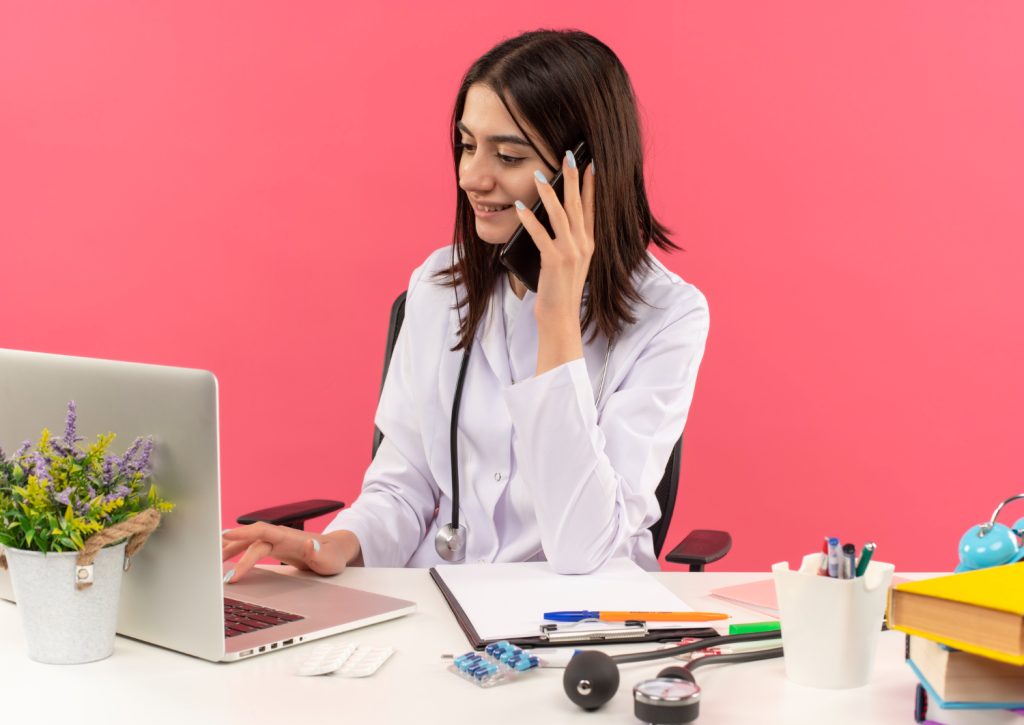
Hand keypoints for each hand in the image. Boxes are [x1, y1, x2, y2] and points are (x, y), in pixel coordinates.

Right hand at [221, 523, 358, 582]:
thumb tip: (309, 544)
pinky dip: (236, 552)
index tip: (226, 536)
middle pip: (250, 538)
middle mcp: (279, 536)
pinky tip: (223, 559)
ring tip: (210, 560)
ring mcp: (275, 541)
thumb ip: (320, 553)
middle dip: (230, 547)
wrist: (334, 551)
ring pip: (247, 542)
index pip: (263, 531)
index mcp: (290, 536)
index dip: (244, 532)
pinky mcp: (273, 547)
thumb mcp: (330, 559)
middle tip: (211, 560)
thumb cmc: (332, 556)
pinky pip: (250, 547)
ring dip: (229, 549)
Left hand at [513, 152, 596, 374]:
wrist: (561, 317)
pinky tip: (520, 206)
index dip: (591, 185)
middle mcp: (583, 245)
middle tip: (568, 155)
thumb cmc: (560, 290)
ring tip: (540, 175)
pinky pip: (540, 234)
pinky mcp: (555, 261)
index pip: (592, 208)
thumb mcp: (571, 262)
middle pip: (578, 204)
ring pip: (561, 215)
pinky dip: (529, 218)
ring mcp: (571, 252)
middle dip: (573, 178)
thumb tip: (553, 216)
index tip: (590, 163)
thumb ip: (568, 240)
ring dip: (549, 193)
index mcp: (589, 243)